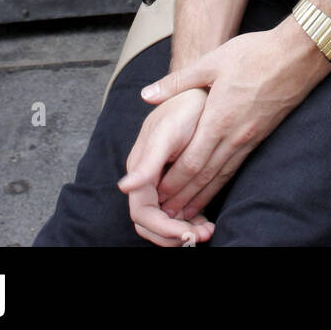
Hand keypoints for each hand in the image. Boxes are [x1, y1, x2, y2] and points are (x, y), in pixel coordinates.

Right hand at [119, 87, 213, 246]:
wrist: (198, 93)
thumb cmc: (183, 109)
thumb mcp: (166, 133)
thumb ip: (147, 162)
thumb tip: (124, 186)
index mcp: (140, 169)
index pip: (142, 213)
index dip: (163, 229)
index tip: (187, 234)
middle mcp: (146, 179)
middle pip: (150, 223)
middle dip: (173, 235)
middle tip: (200, 236)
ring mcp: (160, 180)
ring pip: (164, 220)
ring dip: (182, 232)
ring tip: (207, 231)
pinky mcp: (175, 179)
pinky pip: (176, 210)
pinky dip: (189, 221)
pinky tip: (206, 221)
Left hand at [120, 22, 330, 221]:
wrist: (298, 56)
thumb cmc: (255, 54)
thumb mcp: (213, 61)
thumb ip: (178, 81)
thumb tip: (146, 94)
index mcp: (219, 118)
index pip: (190, 161)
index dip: (172, 182)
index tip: (155, 194)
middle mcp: (234, 135)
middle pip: (204, 175)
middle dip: (183, 197)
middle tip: (164, 216)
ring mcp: (249, 139)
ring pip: (221, 176)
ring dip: (201, 196)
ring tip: (186, 214)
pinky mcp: (260, 137)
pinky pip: (236, 167)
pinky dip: (221, 183)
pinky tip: (214, 189)